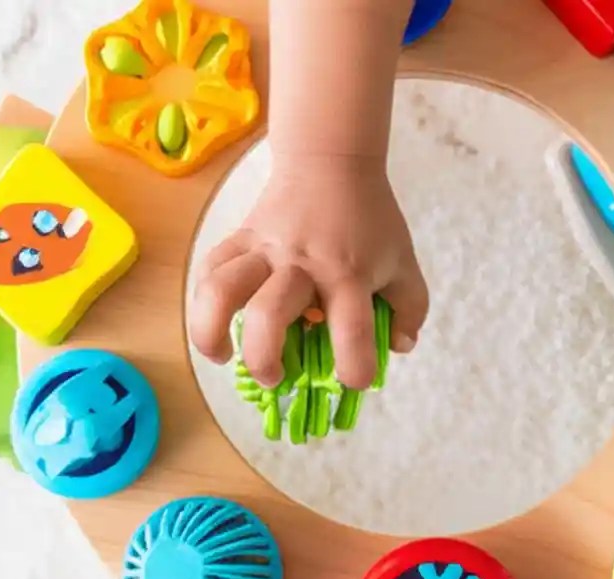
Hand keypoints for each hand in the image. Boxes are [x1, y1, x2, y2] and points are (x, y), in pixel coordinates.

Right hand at [189, 155, 428, 390]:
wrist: (331, 162)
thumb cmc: (370, 219)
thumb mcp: (404, 261)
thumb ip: (410, 307)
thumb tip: (399, 347)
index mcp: (348, 274)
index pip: (352, 330)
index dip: (354, 367)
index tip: (353, 381)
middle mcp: (302, 264)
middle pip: (268, 314)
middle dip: (265, 358)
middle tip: (276, 378)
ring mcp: (265, 248)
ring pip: (222, 288)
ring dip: (212, 330)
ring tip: (222, 355)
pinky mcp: (242, 237)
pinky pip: (210, 268)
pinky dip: (203, 300)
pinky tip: (215, 323)